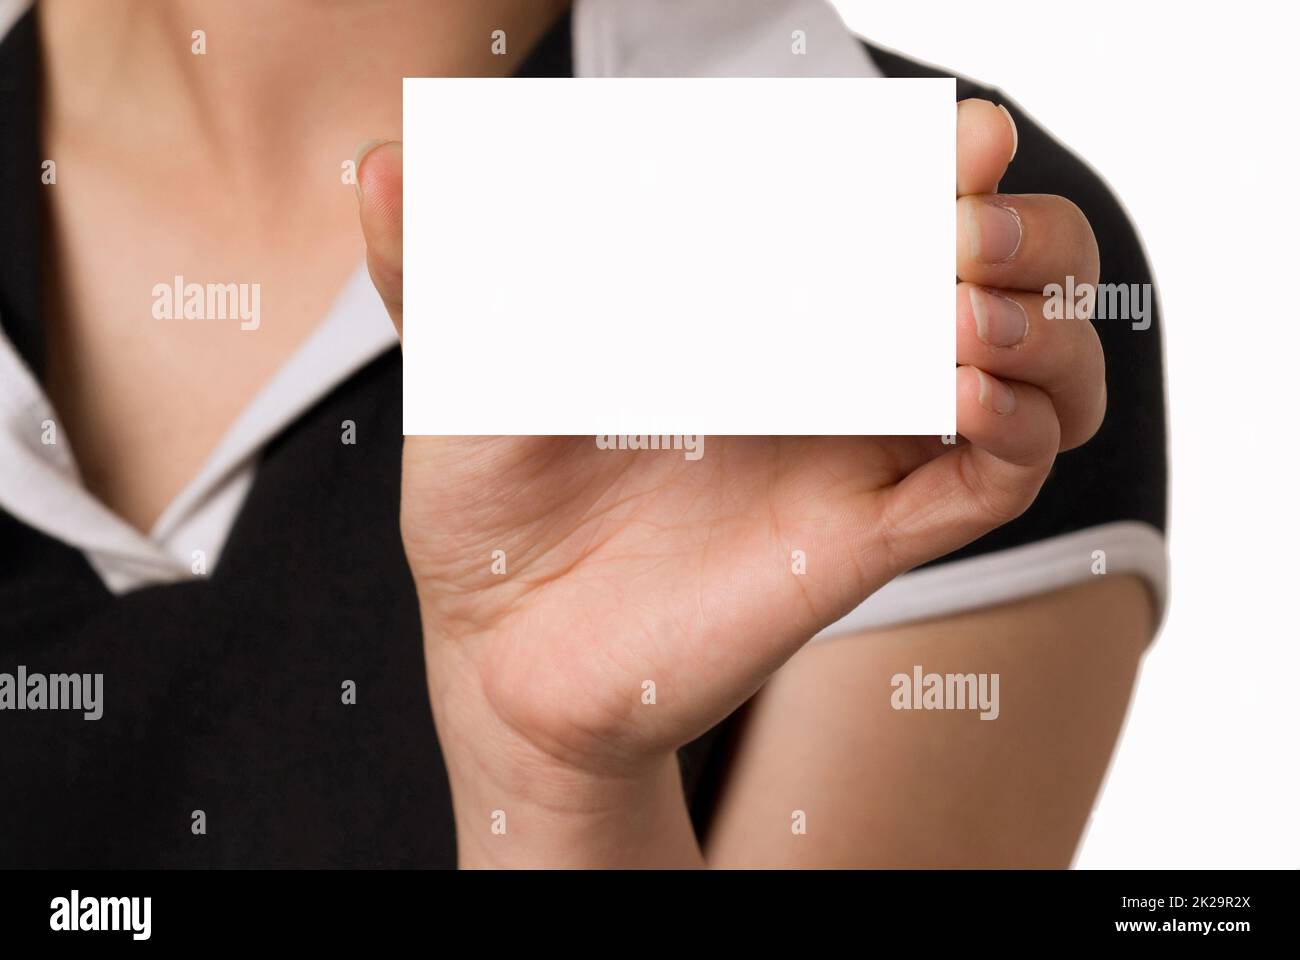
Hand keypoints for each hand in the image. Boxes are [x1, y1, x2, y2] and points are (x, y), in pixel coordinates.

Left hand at [355, 99, 1103, 864]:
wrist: (504, 651)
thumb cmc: (490, 505)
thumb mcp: (463, 371)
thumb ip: (437, 263)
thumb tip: (382, 157)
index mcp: (755, 304)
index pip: (895, 205)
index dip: (944, 160)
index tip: (952, 135)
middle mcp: (828, 366)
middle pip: (1012, 271)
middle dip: (1025, 228)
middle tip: (961, 216)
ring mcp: (861, 452)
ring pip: (1046, 370)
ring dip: (1044, 321)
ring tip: (961, 311)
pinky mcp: (871, 537)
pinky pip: (1001, 474)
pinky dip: (1020, 423)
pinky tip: (962, 390)